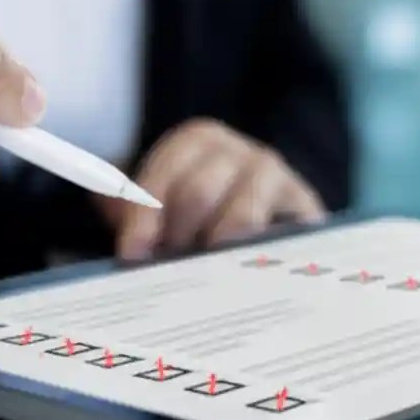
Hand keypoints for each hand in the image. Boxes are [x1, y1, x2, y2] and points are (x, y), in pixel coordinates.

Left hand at [100, 119, 324, 259]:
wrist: (279, 224)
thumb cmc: (207, 219)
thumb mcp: (165, 210)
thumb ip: (134, 214)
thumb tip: (111, 224)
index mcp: (200, 140)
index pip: (166, 168)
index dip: (144, 212)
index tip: (132, 252)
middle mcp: (241, 151)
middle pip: (199, 191)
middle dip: (177, 235)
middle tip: (172, 265)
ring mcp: (278, 179)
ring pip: (241, 217)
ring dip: (215, 251)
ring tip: (204, 273)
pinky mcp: (308, 211)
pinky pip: (278, 238)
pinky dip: (255, 262)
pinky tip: (240, 279)